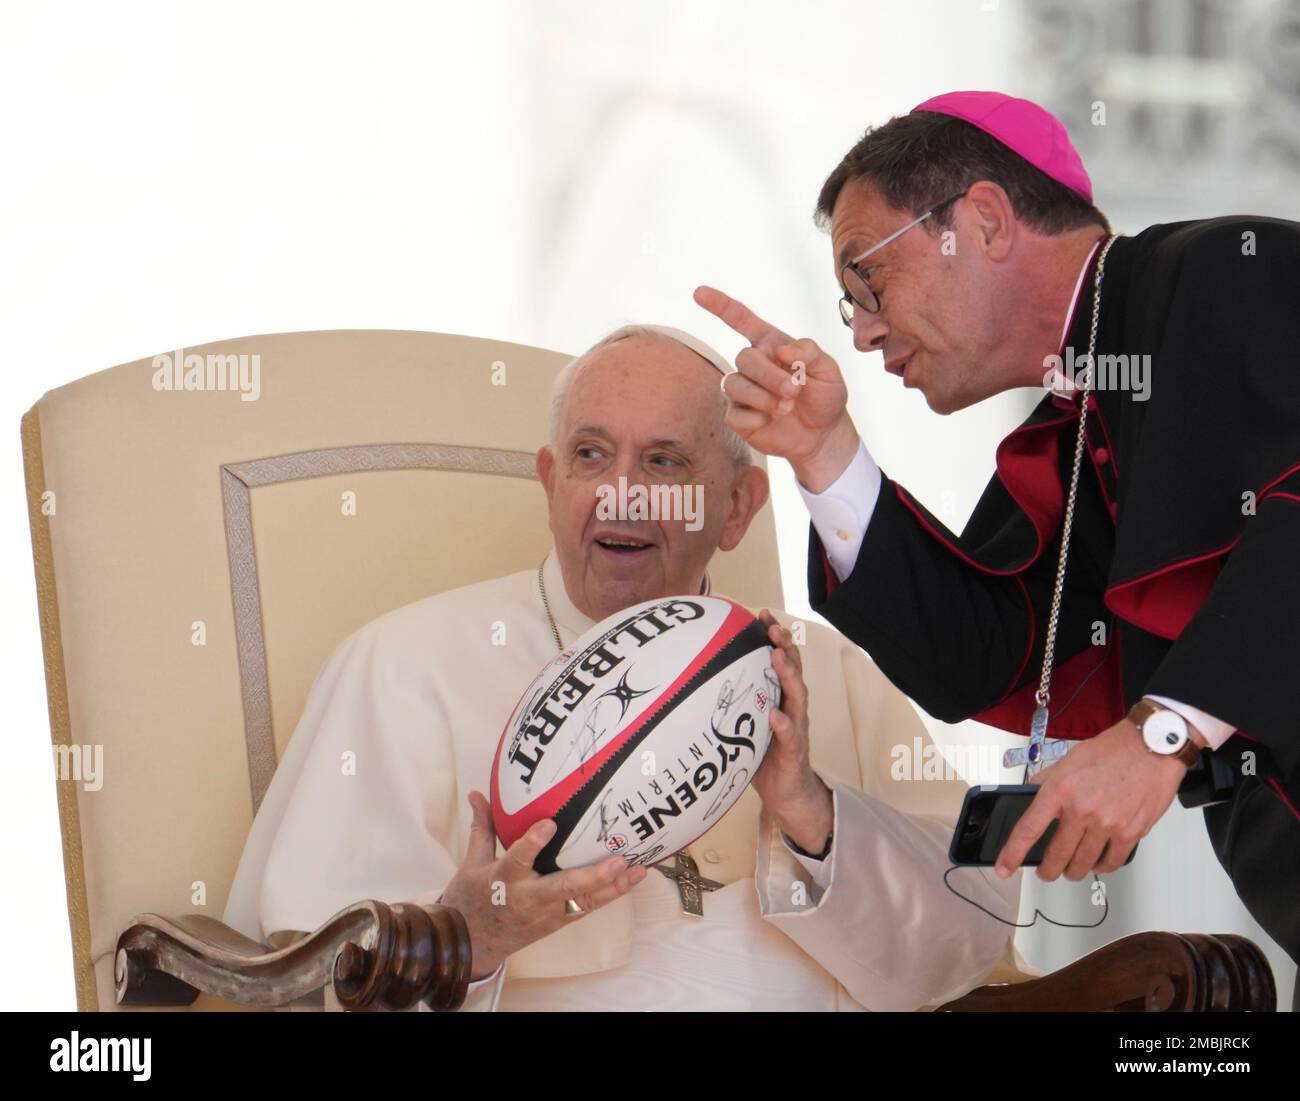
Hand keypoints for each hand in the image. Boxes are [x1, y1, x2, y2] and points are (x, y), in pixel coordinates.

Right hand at [438, 791, 646, 978]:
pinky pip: (587, 909)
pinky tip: (631, 880)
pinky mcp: (558, 922)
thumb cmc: (471, 899)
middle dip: (593, 876)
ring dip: (613, 887)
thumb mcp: (472, 863)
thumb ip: (482, 827)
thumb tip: (477, 794)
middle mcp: (529, 898)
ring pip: (584, 902)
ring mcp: (546, 914)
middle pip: (564, 889)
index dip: (533, 842)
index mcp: (504, 880)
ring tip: (639, 870)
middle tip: (618, 861)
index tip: (549, 823)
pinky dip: (610, 895)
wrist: (470, 945)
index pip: (519, 859)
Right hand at [694, 285, 858, 491]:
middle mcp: (754, 365)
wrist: (823, 434)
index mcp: (771, 345)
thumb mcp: (828, 369)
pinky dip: (756, 419)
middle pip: (744, 358)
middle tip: (793, 392)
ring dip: (762, 398)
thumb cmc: (824, 396)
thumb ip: (809, 352)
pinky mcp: (738, 417)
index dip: (721, 306)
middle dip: (768, 376)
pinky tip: (771, 422)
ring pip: (733, 385)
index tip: (699, 292)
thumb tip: (781, 351)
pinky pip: (734, 414)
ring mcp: (743, 391)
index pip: (742, 320)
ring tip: (786, 408)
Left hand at [751, 609, 832, 853]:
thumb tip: (689, 687)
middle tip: (773, 626)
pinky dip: (784, 725)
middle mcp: (792, 709)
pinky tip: (776, 716)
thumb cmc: (763, 757)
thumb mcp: (743, 726)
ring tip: (778, 656)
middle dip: (785, 645)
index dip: (774, 636)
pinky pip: (791, 737)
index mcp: (781, 699)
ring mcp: (797, 729)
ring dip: (788, 675)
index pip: (780, 660)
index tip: (761, 614)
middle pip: (793, 670)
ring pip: (797, 697)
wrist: (788, 794)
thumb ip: (728, 706)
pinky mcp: (795, 753)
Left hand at [995, 720, 1185, 880]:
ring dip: (1073, 871)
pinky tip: (1097, 863)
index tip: (1004, 868)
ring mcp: (1107, 823)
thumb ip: (1047, 782)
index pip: (1028, 829)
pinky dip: (1101, 867)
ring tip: (1070, 870)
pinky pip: (1111, 861)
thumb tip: (1031, 797)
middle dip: (1048, 869)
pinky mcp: (1131, 832)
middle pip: (1057, 854)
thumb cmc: (1112, 750)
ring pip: (1083, 863)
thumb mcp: (1068, 760)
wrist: (1151, 747)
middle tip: (1045, 872)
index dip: (1013, 853)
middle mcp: (1082, 809)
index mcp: (1060, 790)